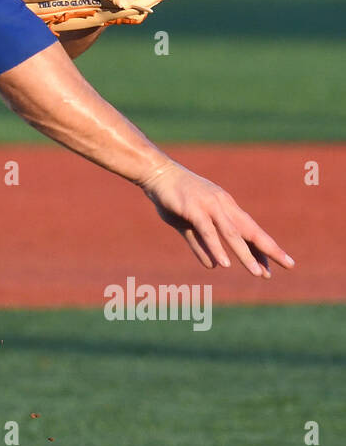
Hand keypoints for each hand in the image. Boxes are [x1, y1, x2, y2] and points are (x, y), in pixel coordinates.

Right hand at [138, 161, 294, 277]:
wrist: (156, 172)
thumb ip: (201, 245)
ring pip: (232, 234)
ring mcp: (209, 206)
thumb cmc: (172, 197)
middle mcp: (223, 205)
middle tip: (288, 264)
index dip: (260, 249)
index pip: (248, 231)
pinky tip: (225, 263)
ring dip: (245, 255)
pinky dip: (218, 247)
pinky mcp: (194, 209)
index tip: (271, 268)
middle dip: (269, 249)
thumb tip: (214, 265)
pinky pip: (208, 231)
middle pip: (250, 230)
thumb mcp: (189, 225)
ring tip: (258, 273)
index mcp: (225, 207)